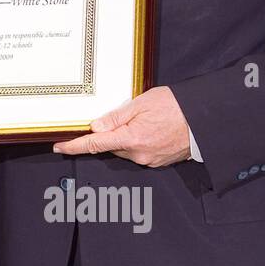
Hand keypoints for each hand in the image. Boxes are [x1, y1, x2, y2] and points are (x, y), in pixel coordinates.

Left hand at [53, 85, 190, 167]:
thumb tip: (95, 127)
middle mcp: (139, 154)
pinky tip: (151, 130)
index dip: (75, 146)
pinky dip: (138, 142)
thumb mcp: (142, 103)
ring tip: (145, 120)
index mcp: (131, 139)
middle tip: (127, 116)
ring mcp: (149, 160)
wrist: (205, 119)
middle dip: (111, 133)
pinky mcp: (158, 162)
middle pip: (111, 146)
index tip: (59, 147)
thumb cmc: (176, 107)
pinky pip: (138, 152)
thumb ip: (116, 117)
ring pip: (125, 150)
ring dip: (126, 137)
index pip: (95, 144)